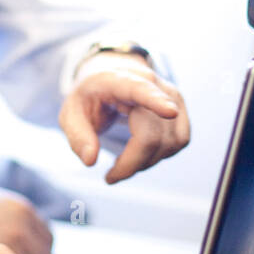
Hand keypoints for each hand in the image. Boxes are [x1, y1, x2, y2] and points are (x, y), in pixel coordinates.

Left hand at [60, 53, 189, 183]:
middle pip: (152, 135)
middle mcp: (153, 85)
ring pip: (168, 143)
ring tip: (123, 161)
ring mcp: (172, 98)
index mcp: (120, 81)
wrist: (111, 77)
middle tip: (111, 176)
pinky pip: (177, 143)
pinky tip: (140, 153)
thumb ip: (78, 136)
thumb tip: (90, 160)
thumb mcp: (71, 113)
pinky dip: (158, 156)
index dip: (157, 102)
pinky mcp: (182, 112)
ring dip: (145, 162)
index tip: (170, 112)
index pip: (141, 90)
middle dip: (131, 163)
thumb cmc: (91, 97)